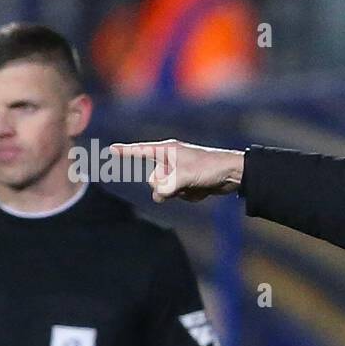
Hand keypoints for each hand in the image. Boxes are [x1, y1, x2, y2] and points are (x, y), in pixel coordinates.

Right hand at [109, 139, 244, 203]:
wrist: (234, 174)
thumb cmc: (210, 168)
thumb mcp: (185, 176)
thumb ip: (167, 187)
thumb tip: (159, 196)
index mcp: (167, 151)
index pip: (140, 151)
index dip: (125, 151)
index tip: (110, 150)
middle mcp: (171, 160)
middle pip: (153, 180)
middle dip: (164, 188)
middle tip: (179, 185)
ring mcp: (179, 172)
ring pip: (166, 191)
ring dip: (179, 193)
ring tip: (195, 185)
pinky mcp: (188, 183)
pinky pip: (180, 195)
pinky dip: (190, 195)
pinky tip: (203, 189)